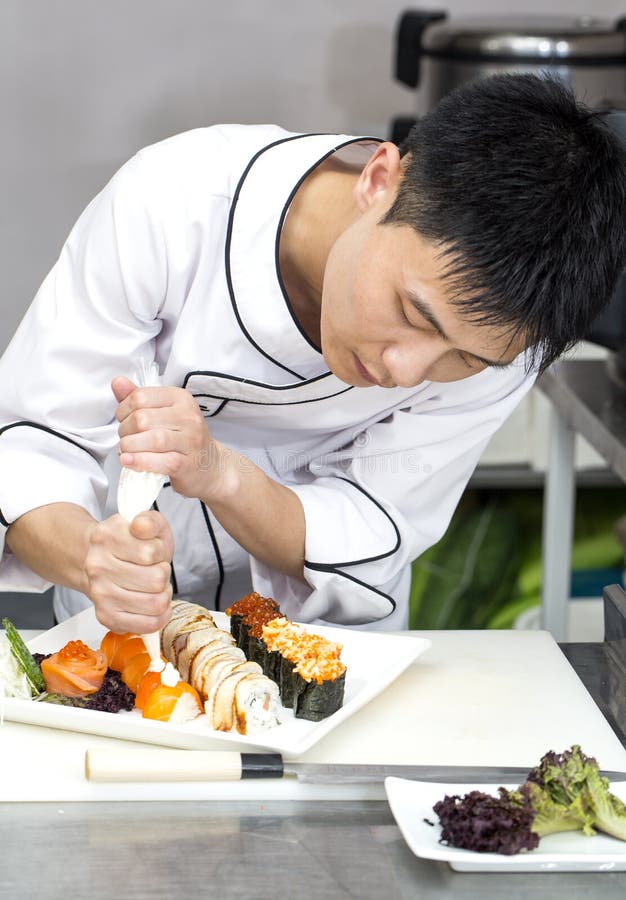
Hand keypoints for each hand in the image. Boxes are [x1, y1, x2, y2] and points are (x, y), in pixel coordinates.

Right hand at [84, 511, 173, 633]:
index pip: (152, 552)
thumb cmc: (129, 544)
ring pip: (155, 603)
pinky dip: (159, 616)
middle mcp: (98, 567)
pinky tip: (153, 603)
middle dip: (163, 574)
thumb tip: (141, 526)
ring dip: (163, 594)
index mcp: (107, 537)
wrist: (97, 560)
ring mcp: (100, 594)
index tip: (153, 551)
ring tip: (153, 586)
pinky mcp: (106, 616)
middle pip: (156, 580)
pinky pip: (147, 624)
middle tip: (155, 570)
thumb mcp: (145, 523)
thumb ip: (150, 520)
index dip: (160, 552)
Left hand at [112, 376, 224, 499]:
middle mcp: (188, 416)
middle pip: (142, 419)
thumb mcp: (163, 412)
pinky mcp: (187, 464)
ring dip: (130, 447)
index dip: (123, 410)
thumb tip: (117, 382)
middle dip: (125, 432)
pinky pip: (160, 461)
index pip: (140, 397)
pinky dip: (139, 462)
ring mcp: (190, 441)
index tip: (124, 421)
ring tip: (127, 451)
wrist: (210, 466)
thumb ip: (138, 398)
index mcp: (180, 398)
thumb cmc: (182, 438)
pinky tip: (129, 462)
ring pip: (151, 439)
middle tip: (126, 440)